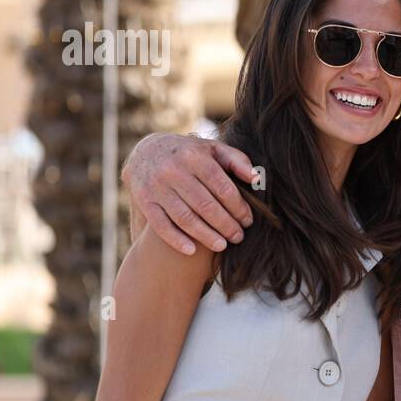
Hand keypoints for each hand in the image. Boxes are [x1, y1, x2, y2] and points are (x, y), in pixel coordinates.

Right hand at [121, 133, 256, 254]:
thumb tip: (256, 179)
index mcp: (195, 157)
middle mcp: (174, 170)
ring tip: (222, 246)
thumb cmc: (190, 154)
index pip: (223, 188)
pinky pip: (160, 225)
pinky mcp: (144, 200)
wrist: (146, 151)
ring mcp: (157, 186)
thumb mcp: (213, 149)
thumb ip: (237, 161)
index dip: (238, 208)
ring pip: (185, 218)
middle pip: (205, 205)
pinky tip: (192, 251)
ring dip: (206, 235)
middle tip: (238, 237)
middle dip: (226, 225)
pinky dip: (176, 239)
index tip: (248, 221)